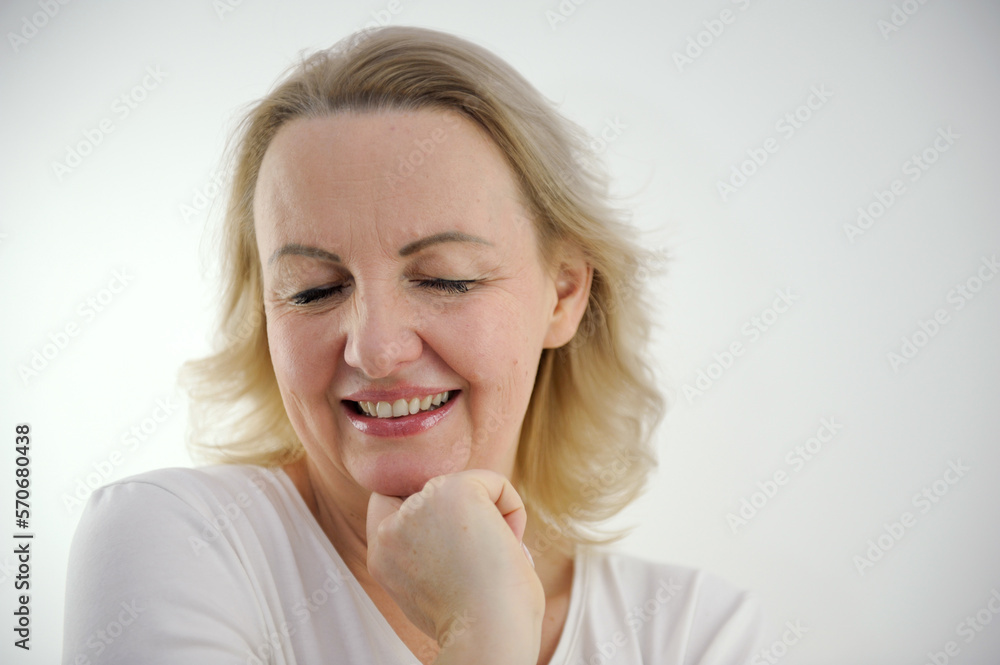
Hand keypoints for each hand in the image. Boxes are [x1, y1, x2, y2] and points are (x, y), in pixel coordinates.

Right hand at [366, 470, 543, 662]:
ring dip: (486, 514)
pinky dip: (511, 506)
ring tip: (493, 554)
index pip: (388, 505)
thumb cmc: (477, 623)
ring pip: (462, 485)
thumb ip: (427, 550)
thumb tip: (458, 526)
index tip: (455, 550)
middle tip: (479, 559)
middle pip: (432, 493)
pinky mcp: (454, 491)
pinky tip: (509, 541)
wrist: (487, 636)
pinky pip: (493, 482)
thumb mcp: (434, 585)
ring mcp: (419, 506)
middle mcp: (391, 529)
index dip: (426, 517)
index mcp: (382, 555)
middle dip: (460, 518)